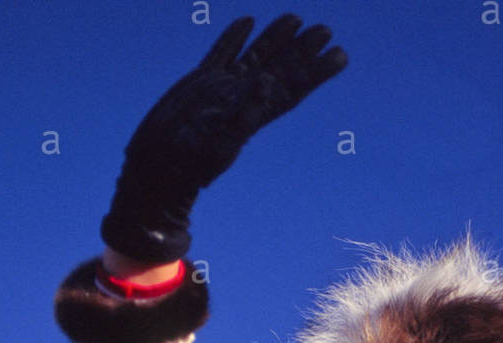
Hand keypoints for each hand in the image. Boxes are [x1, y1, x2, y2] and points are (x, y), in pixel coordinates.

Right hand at [101, 14, 346, 261]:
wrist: (162, 165)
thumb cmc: (193, 160)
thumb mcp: (225, 138)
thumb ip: (248, 110)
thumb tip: (266, 81)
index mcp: (257, 111)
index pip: (295, 87)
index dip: (318, 72)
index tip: (340, 55)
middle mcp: (245, 97)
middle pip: (281, 68)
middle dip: (302, 50)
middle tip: (325, 30)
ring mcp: (224, 88)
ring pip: (256, 56)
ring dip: (276, 38)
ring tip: (295, 17)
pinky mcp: (201, 82)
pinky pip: (223, 53)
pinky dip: (235, 37)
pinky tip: (247, 21)